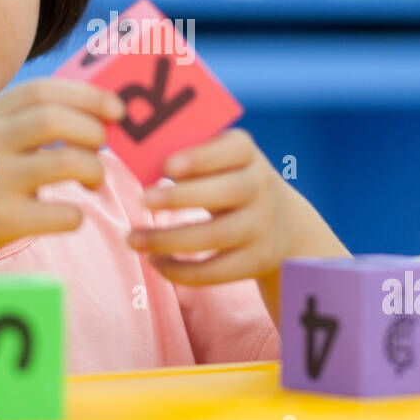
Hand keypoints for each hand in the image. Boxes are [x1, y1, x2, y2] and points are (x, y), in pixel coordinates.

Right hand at [0, 78, 124, 269]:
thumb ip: (19, 124)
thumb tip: (89, 117)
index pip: (43, 90)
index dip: (87, 96)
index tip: (116, 111)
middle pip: (56, 119)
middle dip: (92, 131)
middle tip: (101, 150)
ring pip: (66, 162)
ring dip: (93, 171)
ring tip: (92, 182)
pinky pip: (61, 213)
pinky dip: (76, 215)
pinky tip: (69, 217)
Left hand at [127, 128, 347, 286]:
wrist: (286, 226)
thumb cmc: (231, 183)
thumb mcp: (222, 163)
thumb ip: (190, 160)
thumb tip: (140, 162)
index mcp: (248, 155)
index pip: (235, 148)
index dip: (202, 157)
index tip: (168, 165)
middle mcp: (262, 187)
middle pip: (229, 191)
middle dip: (183, 197)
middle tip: (143, 199)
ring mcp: (262, 226)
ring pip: (218, 235)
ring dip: (170, 239)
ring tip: (133, 239)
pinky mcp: (256, 260)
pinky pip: (217, 271)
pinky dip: (181, 271)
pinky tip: (154, 262)